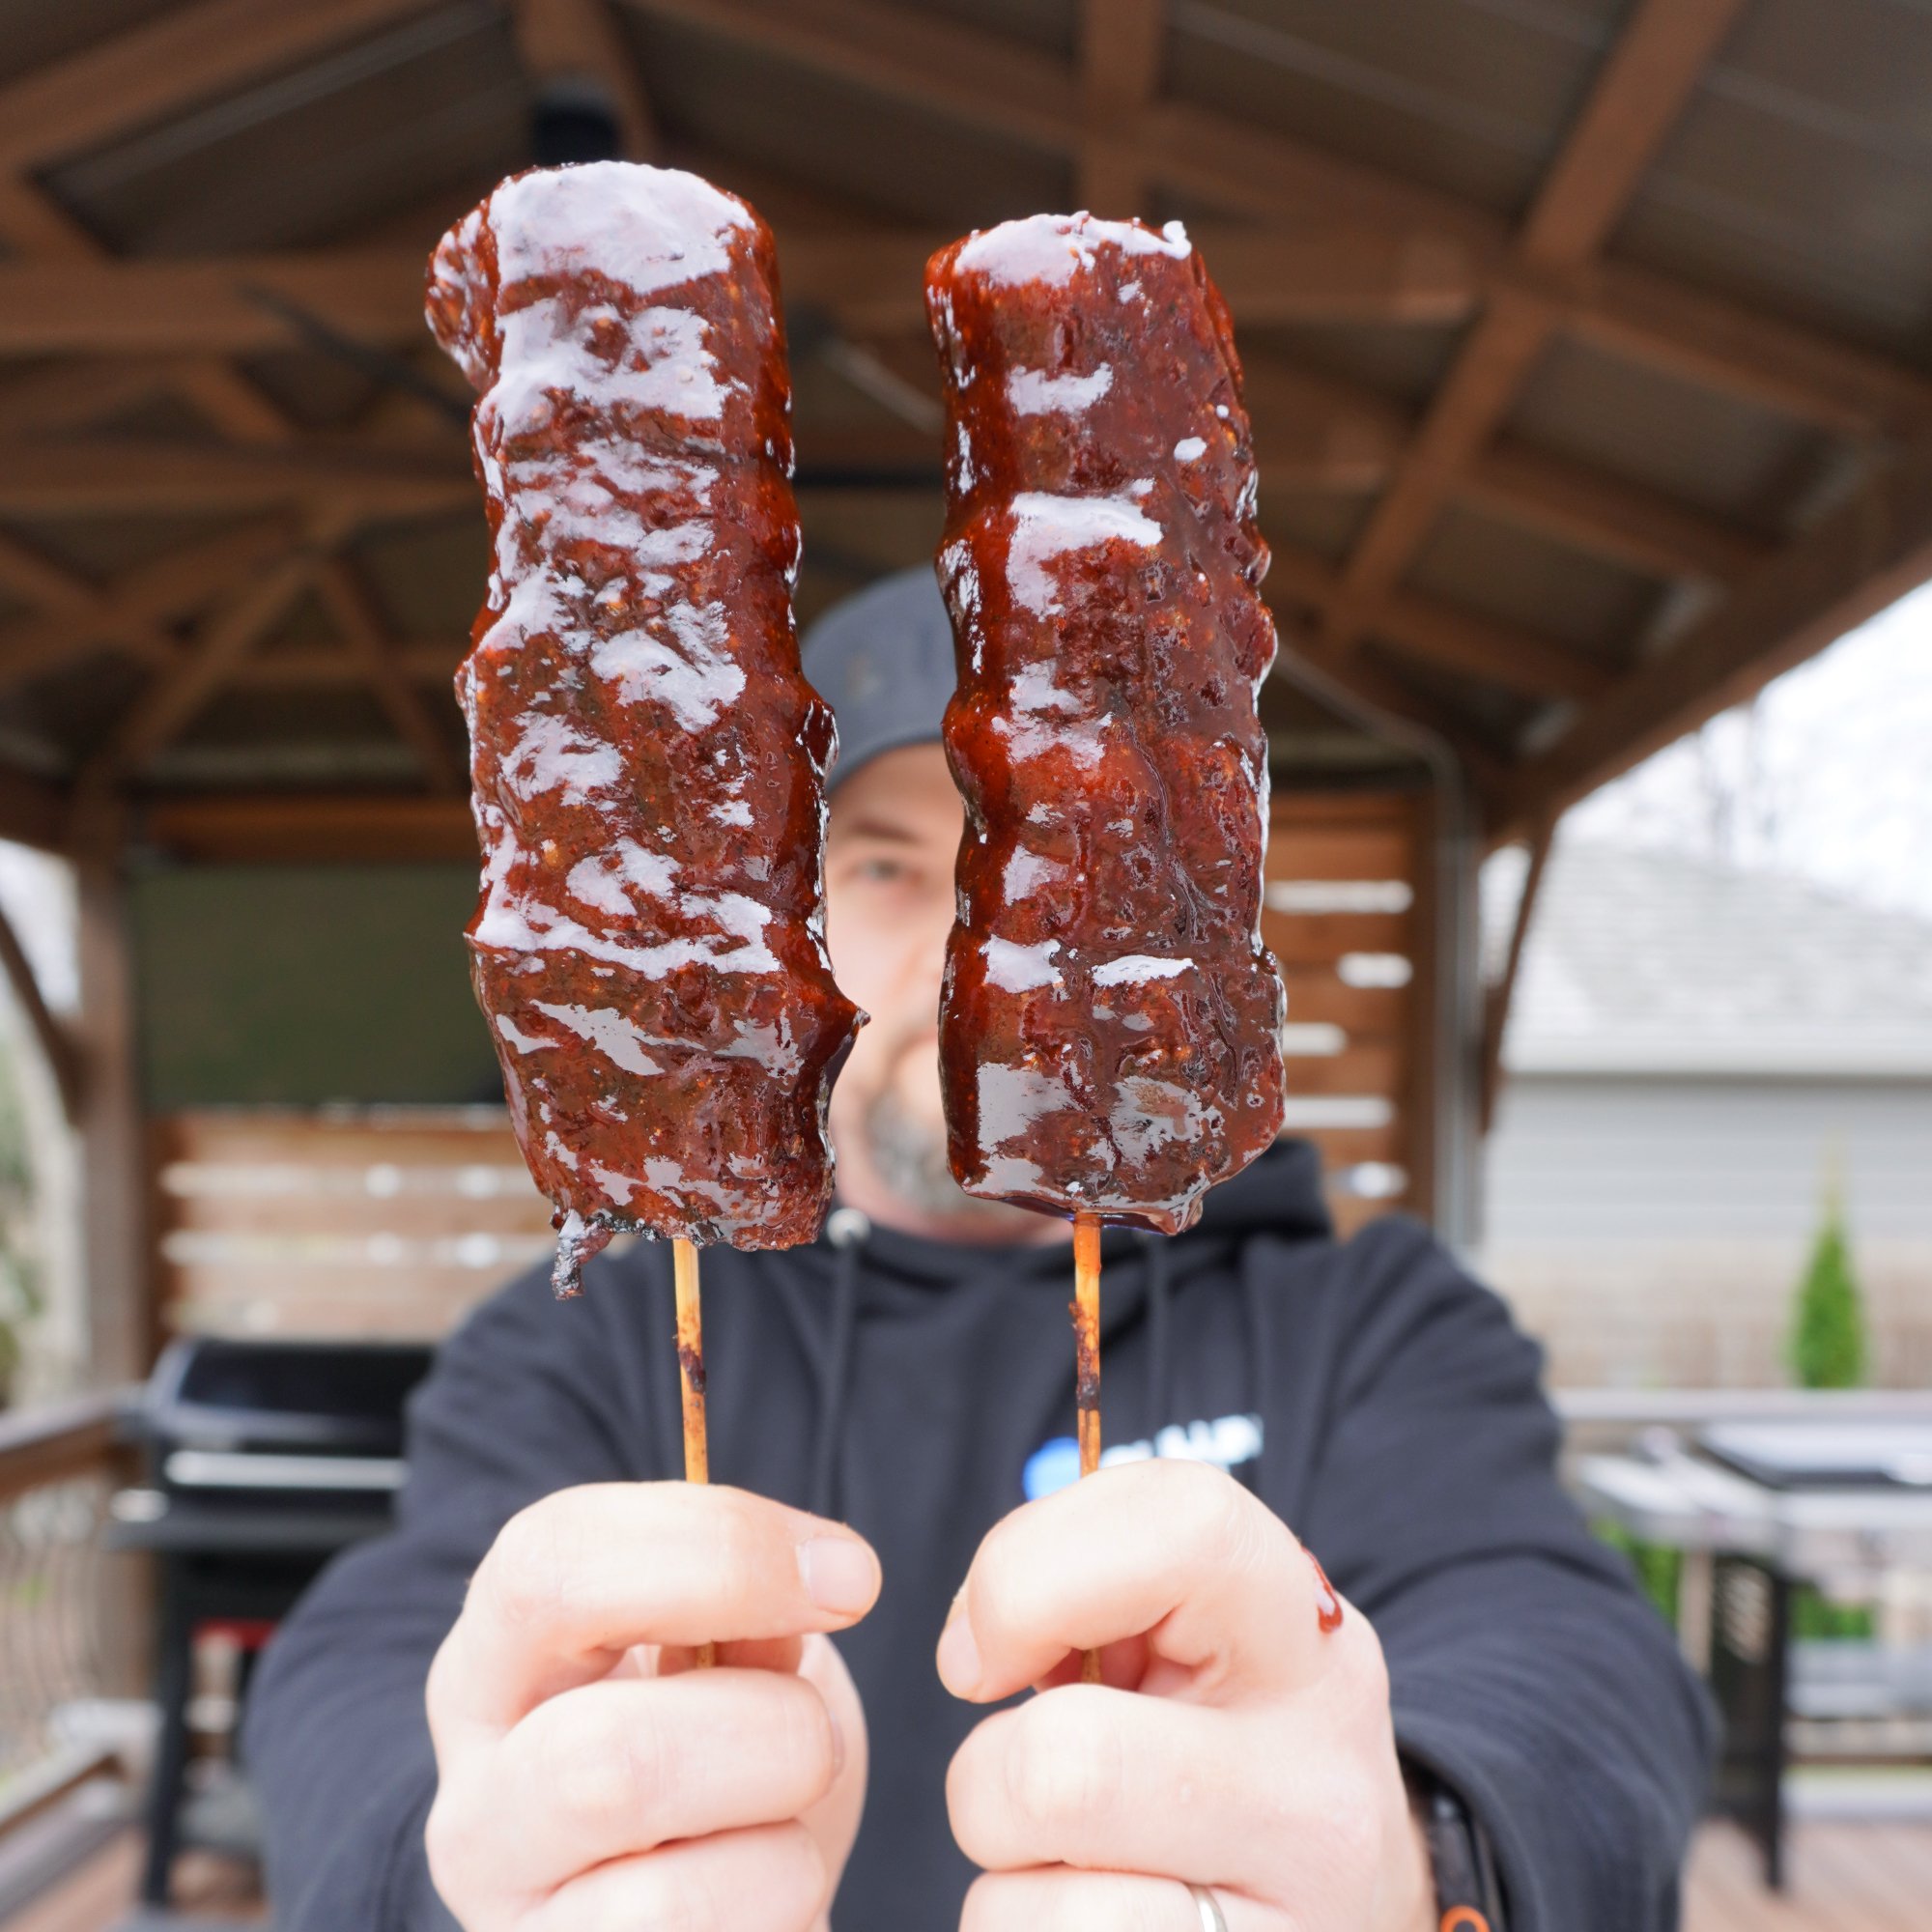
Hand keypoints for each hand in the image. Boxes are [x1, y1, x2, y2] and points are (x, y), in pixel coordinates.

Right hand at [424, 1483, 879, 1931]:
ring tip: (793, 1817)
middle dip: (770, 1729)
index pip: (554, 1565)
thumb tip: (817, 1578)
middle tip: (822, 1732)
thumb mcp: (731, 1659)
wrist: (725, 1906)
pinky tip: (773, 1893)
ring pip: (660, 1889)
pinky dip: (784, 1907)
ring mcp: (514, 1920)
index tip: (847, 1576)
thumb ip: (753, 1615)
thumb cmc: (725, 1750)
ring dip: (782, 1831)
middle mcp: (478, 1799)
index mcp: (499, 1662)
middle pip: (606, 1756)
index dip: (720, 1550)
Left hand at [936, 1461, 1433, 1931]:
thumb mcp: (1182, 1634)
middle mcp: (1317, 1779)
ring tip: (1078, 1865)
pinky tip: (1098, 1923)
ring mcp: (1296, 1921)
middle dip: (989, 1772)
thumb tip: (975, 1647)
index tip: (989, 1646)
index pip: (1183, 1525)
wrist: (1344, 1909)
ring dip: (1006, 1883)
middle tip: (1024, 1786)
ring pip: (1036, 1905)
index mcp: (1300, 1633)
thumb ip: (1085, 1585)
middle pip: (1065, 1763)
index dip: (1029, 1571)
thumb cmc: (1211, 1742)